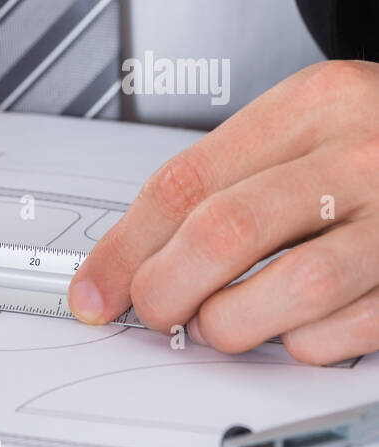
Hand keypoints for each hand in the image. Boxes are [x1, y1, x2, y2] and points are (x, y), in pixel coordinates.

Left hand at [69, 60, 378, 364]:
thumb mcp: (308, 129)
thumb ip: (225, 183)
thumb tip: (127, 264)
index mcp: (317, 104)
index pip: (186, 182)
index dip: (124, 249)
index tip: (94, 292)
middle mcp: (366, 151)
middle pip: (227, 231)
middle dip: (167, 288)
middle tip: (154, 312)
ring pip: (291, 288)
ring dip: (234, 322)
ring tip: (222, 321)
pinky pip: (348, 330)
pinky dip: (304, 343)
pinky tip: (296, 328)